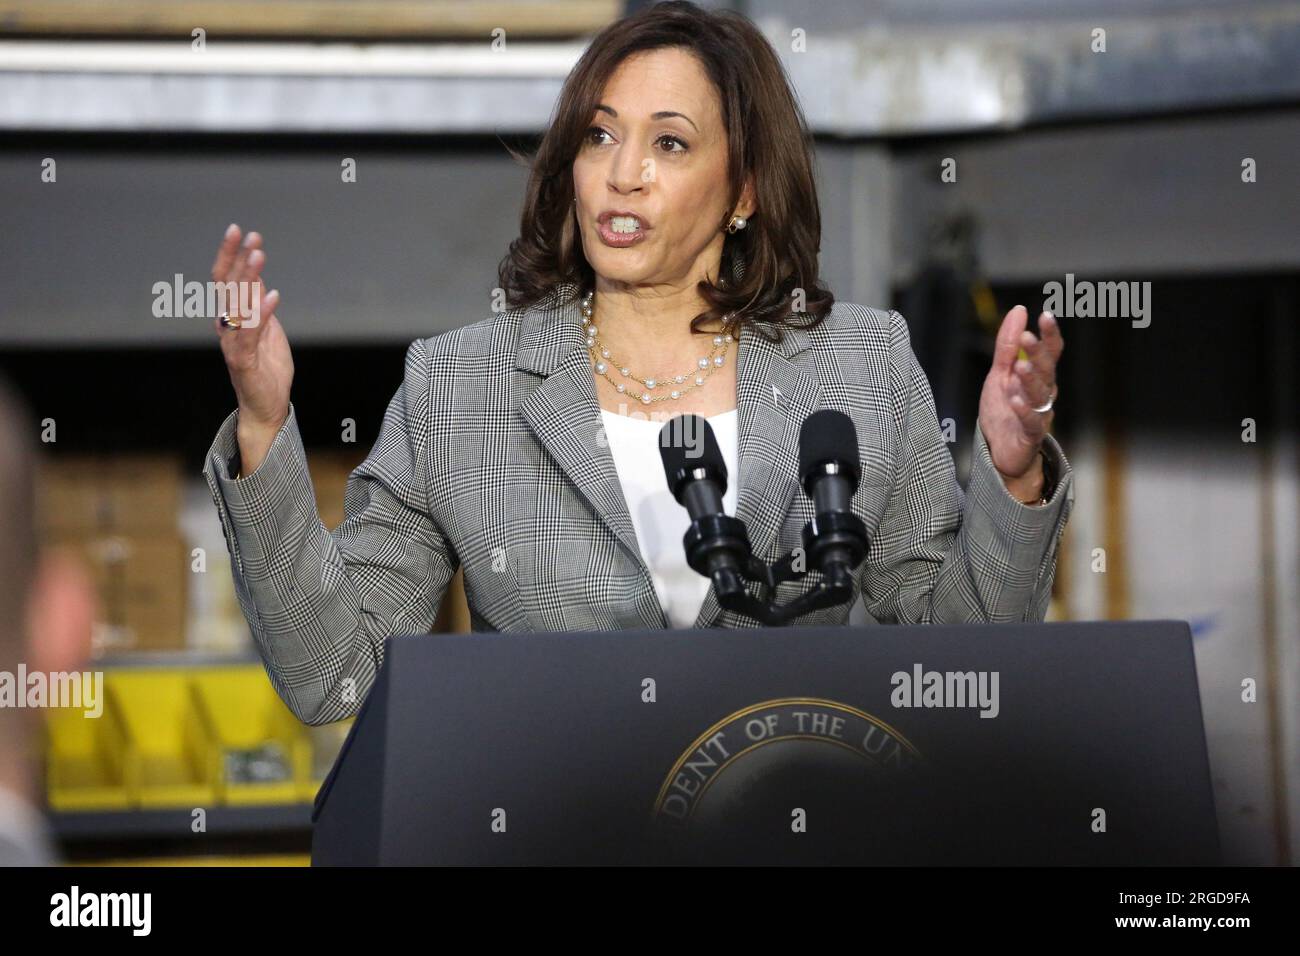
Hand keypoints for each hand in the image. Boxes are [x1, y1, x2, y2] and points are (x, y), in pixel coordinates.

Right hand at [210, 223, 293, 433]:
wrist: (266, 404)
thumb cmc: (266, 366)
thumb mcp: (266, 326)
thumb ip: (257, 302)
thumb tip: (255, 273)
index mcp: (231, 316)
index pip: (227, 279)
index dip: (231, 254)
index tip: (240, 231)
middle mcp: (227, 326)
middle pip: (229, 286)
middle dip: (239, 258)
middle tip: (250, 236)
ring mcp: (233, 342)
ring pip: (237, 304)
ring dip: (249, 278)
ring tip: (259, 255)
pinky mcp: (242, 360)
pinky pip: (251, 333)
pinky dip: (262, 313)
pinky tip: (273, 295)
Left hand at [977, 305, 1062, 494]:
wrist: (999, 452)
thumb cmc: (1003, 411)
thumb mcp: (999, 373)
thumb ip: (1007, 344)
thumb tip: (1019, 310)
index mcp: (1038, 377)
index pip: (1050, 352)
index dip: (1049, 335)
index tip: (1044, 316)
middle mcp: (1043, 393)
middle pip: (1046, 370)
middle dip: (1037, 353)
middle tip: (1026, 338)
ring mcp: (1039, 414)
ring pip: (1040, 395)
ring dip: (1031, 380)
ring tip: (1020, 366)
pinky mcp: (1030, 435)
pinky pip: (1031, 422)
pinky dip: (1024, 410)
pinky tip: (1015, 399)